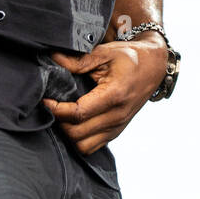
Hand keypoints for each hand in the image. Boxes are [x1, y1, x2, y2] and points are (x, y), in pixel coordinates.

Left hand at [42, 35, 167, 154]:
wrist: (153, 67)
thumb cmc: (129, 58)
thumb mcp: (105, 52)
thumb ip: (79, 60)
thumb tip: (53, 58)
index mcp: (114, 95)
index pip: (78, 113)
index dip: (57, 109)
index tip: (46, 100)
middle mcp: (116, 116)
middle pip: (77, 134)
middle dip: (60, 122)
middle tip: (53, 106)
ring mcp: (117, 127)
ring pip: (83, 146)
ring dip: (69, 134)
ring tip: (63, 116)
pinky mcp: (116, 132)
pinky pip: (92, 146)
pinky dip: (79, 139)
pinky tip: (75, 122)